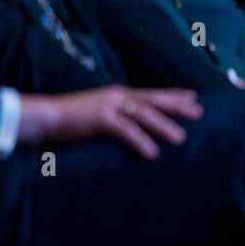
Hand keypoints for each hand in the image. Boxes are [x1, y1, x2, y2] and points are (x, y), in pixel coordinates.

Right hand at [19, 86, 203, 159]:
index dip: (172, 95)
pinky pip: (125, 130)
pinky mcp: (100, 118)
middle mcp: (117, 95)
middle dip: (177, 105)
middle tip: (199, 111)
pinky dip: (140, 140)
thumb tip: (133, 127)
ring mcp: (109, 105)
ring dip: (164, 125)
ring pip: (144, 114)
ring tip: (181, 138)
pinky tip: (152, 152)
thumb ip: (117, 117)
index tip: (193, 97)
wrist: (45, 116)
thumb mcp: (99, 115)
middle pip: (154, 100)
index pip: (151, 93)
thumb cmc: (71, 120)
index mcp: (118, 94)